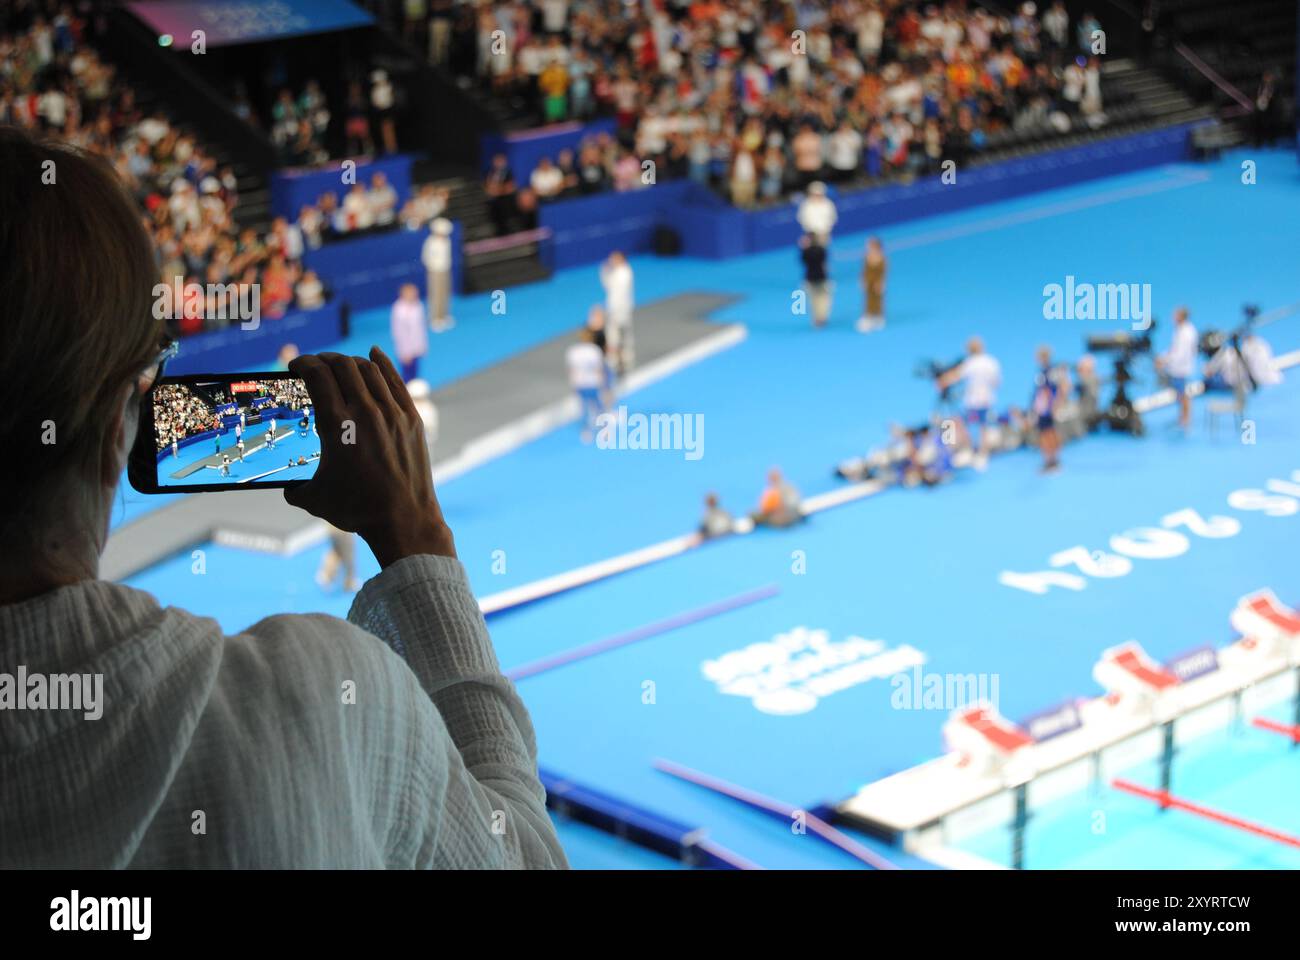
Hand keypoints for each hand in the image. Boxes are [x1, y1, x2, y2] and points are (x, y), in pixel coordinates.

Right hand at [284, 347, 454, 565]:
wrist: (404, 520)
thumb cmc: (357, 511)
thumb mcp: (314, 499)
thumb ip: (294, 489)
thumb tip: (286, 489)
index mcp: (337, 426)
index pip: (317, 375)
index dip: (302, 363)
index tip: (295, 366)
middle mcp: (365, 413)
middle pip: (342, 365)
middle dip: (324, 359)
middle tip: (315, 365)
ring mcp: (392, 414)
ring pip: (369, 369)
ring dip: (349, 362)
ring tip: (339, 366)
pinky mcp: (411, 419)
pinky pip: (395, 381)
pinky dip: (382, 363)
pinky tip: (373, 355)